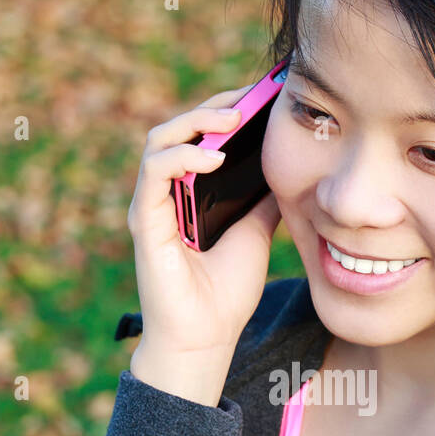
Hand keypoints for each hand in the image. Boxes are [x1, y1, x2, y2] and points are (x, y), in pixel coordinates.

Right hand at [127, 85, 282, 371]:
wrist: (207, 340)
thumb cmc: (225, 294)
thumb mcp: (256, 234)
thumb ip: (264, 199)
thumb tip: (290, 167)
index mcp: (189, 193)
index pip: (201, 136)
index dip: (226, 110)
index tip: (261, 95)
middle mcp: (166, 193)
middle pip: (179, 129)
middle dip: (214, 106)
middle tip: (250, 96)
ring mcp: (152, 205)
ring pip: (160, 140)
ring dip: (196, 122)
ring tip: (232, 119)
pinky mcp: (144, 221)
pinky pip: (154, 172)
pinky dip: (182, 156)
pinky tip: (214, 156)